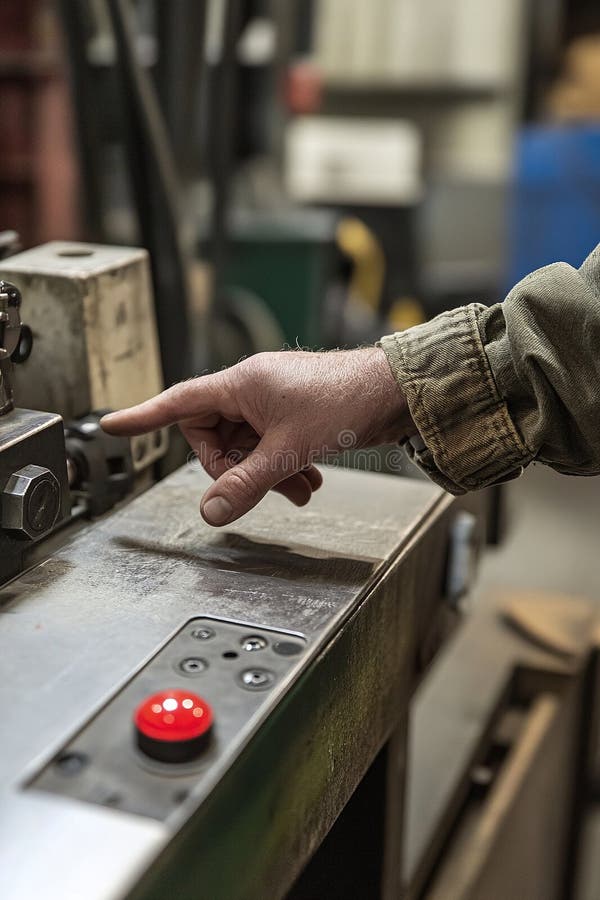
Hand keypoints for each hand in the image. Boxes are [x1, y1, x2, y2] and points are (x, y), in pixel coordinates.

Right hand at [100, 347, 412, 525]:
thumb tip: (212, 511)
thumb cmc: (346, 400)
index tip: (113, 426)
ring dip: (265, 474)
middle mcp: (252, 389)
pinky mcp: (295, 414)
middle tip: (262, 485)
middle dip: (236, 468)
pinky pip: (271, 446)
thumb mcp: (289, 449)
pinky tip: (307, 483)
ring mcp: (274, 402)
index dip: (143, 417)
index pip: (179, 402)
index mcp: (241, 384)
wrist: (395, 392)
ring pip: (247, 446)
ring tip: (297, 490)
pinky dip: (283, 468)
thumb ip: (247, 483)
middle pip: (214, 436)